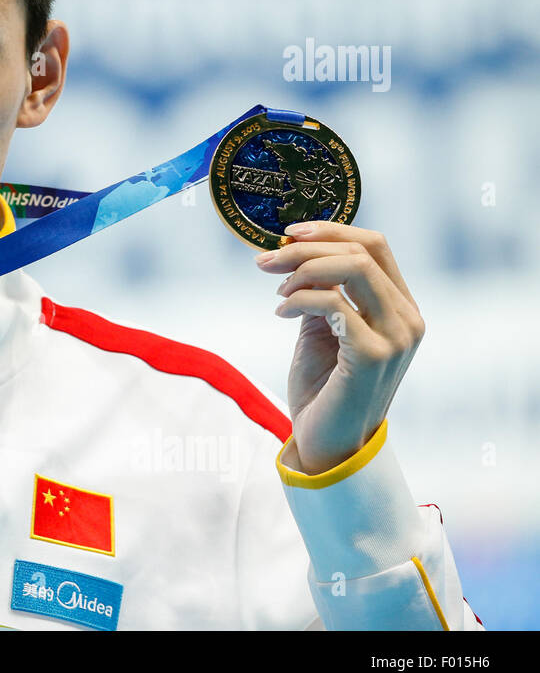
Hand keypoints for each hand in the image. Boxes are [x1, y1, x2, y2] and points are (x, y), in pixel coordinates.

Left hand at [254, 221, 425, 473]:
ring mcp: (396, 337)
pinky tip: (280, 313)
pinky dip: (299, 299)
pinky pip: (334, 304)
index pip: (375, 245)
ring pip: (353, 269)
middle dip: (304, 249)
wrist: (327, 443)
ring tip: (277, 291)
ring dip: (302, 270)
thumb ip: (322, 291)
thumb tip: (296, 250)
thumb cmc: (324, 387)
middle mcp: (407, 318)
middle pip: (361, 251)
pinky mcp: (374, 354)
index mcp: (400, 307)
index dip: (330, 230)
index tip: (287, 233)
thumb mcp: (323, 328)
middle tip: (265, 261)